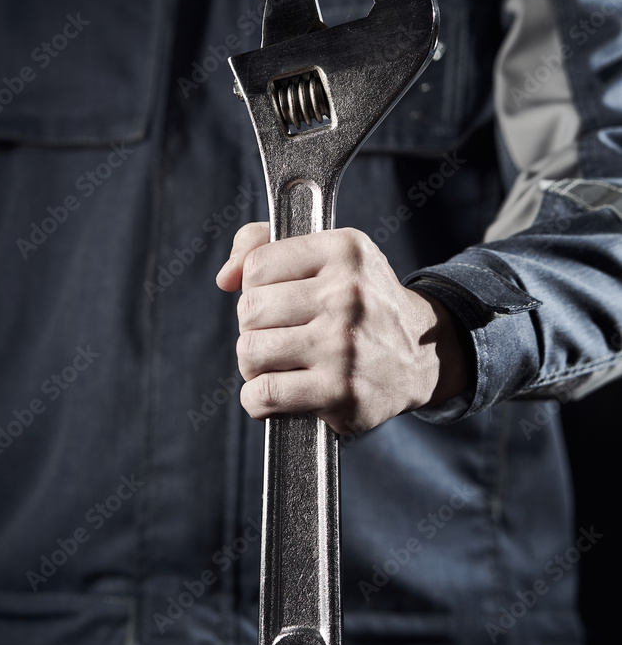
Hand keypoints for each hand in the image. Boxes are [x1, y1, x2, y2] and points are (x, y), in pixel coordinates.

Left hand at [216, 223, 467, 433]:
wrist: (419, 355)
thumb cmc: (359, 301)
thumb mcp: (328, 254)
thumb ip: (263, 245)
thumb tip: (226, 278)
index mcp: (343, 251)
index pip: (257, 266)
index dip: (256, 286)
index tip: (277, 297)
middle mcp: (347, 295)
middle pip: (250, 310)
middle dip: (254, 326)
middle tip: (278, 333)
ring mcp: (345, 346)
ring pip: (251, 352)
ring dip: (254, 363)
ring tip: (278, 362)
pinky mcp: (341, 393)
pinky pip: (265, 394)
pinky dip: (257, 398)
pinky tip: (274, 392)